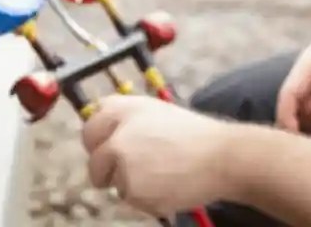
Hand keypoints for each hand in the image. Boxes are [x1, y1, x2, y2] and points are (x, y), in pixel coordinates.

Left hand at [81, 94, 231, 218]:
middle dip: (107, 171)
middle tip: (135, 171)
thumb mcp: (156, 111)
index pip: (91, 128)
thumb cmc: (193, 135)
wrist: (220, 157)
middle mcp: (117, 136)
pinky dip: (146, 198)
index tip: (105, 151)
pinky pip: (132, 199)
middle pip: (95, 163)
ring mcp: (123, 165)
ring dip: (132, 184)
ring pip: (115, 184)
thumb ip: (125, 117)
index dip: (98, 143)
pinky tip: (168, 184)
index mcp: (122, 110)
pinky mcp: (133, 190)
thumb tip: (102, 128)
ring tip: (164, 172)